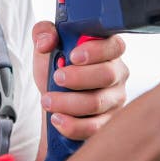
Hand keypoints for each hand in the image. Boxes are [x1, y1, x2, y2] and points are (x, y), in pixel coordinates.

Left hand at [32, 22, 128, 140]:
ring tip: (48, 100)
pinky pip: (95, 127)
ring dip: (68, 102)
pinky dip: (73, 124)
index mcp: (106, 50)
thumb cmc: (55, 70)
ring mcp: (115, 99)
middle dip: (78, 77)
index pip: (114, 45)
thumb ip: (43, 33)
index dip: (95, 50)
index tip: (73, 56)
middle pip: (107, 74)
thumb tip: (46, 41)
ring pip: (98, 102)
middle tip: (57, 78)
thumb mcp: (45, 48)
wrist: (53, 102)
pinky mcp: (109, 122)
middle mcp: (116, 73)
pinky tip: (58, 119)